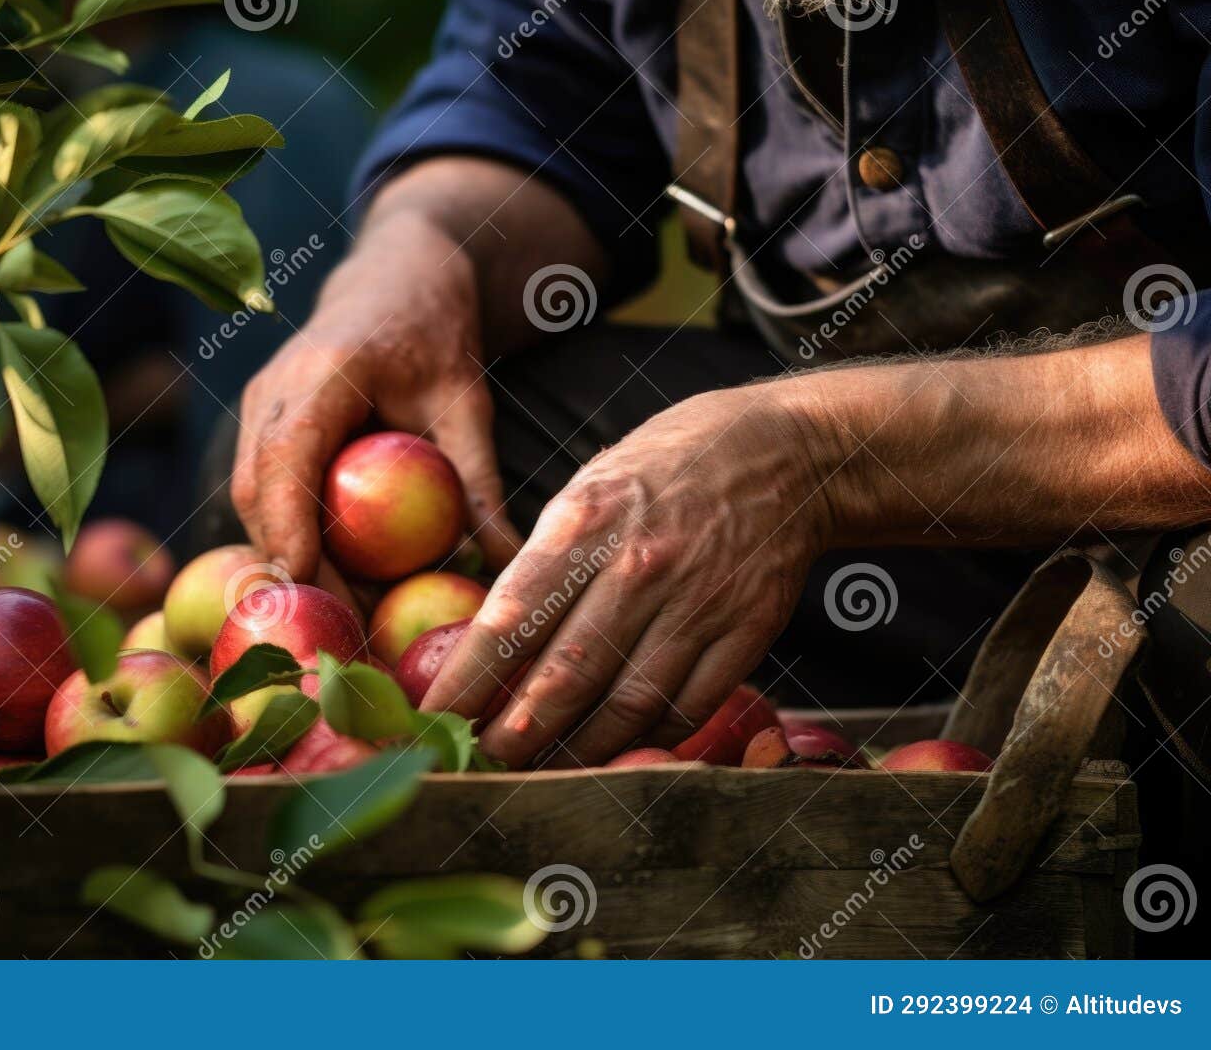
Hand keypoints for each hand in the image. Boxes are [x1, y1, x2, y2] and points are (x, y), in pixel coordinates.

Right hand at [230, 211, 522, 581]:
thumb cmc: (436, 331)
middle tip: (339, 627)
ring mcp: (257, 406)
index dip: (288, 520)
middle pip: (255, 487)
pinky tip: (330, 577)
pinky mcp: (259, 425)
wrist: (396, 276)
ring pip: (248, 497)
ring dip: (285, 555)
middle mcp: (273, 387)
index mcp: (324, 370)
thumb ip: (479, 480)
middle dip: (287, 562)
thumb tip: (509, 562)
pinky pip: (259, 492)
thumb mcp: (467, 402)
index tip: (305, 582)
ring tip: (340, 613)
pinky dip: (287, 535)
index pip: (287, 451)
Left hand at [421, 384, 835, 766]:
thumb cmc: (667, 467)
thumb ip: (545, 561)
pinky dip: (648, 738)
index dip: (468, 679)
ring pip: (627, 705)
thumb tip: (490, 641)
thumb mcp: (589, 487)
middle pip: (566, 676)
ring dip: (578, 751)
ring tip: (541, 770)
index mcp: (585, 522)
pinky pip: (689, 707)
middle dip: (515, 733)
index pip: (510, 618)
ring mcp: (698, 602)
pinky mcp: (747, 631)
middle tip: (484, 763)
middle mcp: (639, 565)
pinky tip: (618, 748)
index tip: (436, 718)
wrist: (784, 451)